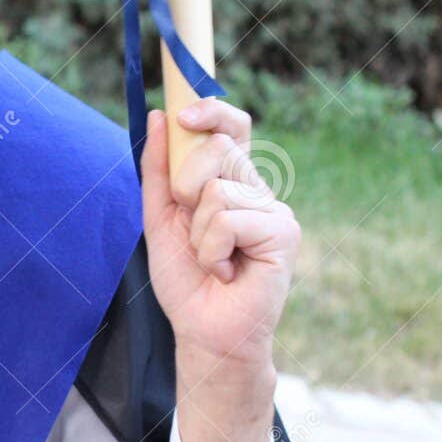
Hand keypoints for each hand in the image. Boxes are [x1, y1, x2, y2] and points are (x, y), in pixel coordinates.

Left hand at [139, 98, 299, 441]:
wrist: (203, 332)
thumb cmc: (186, 280)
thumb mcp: (159, 217)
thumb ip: (158, 169)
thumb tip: (161, 116)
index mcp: (231, 181)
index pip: (232, 127)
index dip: (212, 110)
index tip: (183, 112)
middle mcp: (257, 190)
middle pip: (219, 146)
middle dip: (185, 185)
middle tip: (190, 224)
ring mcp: (273, 210)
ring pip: (217, 188)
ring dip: (197, 231)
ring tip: (212, 259)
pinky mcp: (283, 233)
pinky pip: (228, 219)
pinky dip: (212, 251)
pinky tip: (226, 272)